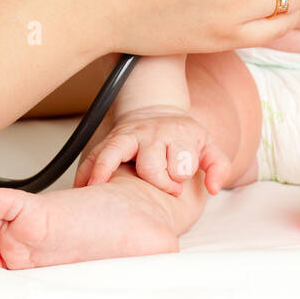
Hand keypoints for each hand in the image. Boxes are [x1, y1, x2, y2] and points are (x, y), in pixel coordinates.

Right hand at [72, 106, 231, 196]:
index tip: (177, 185)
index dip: (178, 178)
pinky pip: (95, 153)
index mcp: (179, 135)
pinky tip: (82, 186)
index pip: (179, 163)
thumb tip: (214, 189)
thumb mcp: (208, 145)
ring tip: (97, 189)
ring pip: (115, 152)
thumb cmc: (184, 136)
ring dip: (105, 170)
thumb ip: (218, 166)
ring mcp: (130, 136)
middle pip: (150, 164)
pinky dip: (87, 170)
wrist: (156, 109)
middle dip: (157, 180)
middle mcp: (153, 134)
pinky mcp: (112, 140)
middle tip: (163, 187)